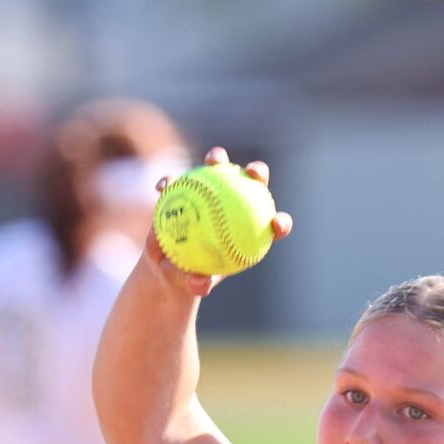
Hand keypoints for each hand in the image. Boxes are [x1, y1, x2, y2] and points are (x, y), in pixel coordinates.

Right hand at [147, 148, 293, 296]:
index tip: (277, 223)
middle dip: (258, 172)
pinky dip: (172, 181)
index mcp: (245, 233)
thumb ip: (196, 284)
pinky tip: (163, 185)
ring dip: (218, 159)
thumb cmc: (186, 277)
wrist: (165, 266)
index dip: (280, 222)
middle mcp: (232, 207)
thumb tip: (201, 284)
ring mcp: (209, 194)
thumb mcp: (189, 285)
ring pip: (218, 170)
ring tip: (213, 160)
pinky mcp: (184, 190)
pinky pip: (179, 181)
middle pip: (252, 184)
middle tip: (252, 173)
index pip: (269, 225)